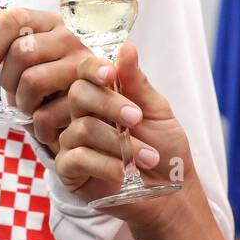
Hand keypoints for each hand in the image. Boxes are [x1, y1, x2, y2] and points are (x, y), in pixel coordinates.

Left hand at [0, 2, 93, 148]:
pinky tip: (49, 128)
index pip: (16, 18)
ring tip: (33, 110)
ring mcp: (85, 65)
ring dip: (23, 104)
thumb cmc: (52, 87)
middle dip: (9, 81)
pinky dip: (39, 128)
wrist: (89, 122)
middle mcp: (73, 38)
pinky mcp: (93, 96)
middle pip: (21, 51)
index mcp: (54, 23)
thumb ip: (5, 34)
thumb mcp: (28, 61)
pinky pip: (46, 113)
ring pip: (32, 81)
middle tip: (17, 95)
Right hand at [60, 43, 195, 229]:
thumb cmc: (165, 150)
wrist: (171, 193)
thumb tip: (126, 47)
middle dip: (109, 104)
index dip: (93, 69)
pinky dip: (105, 164)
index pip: (84, 72)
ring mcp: (72, 143)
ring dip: (119, 142)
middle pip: (77, 94)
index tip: (111, 74)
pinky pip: (76, 158)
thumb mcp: (157, 111)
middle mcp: (81, 115)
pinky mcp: (69, 171)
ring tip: (146, 156)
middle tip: (136, 118)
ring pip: (82, 128)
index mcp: (101, 96)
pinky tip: (124, 173)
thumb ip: (137, 82)